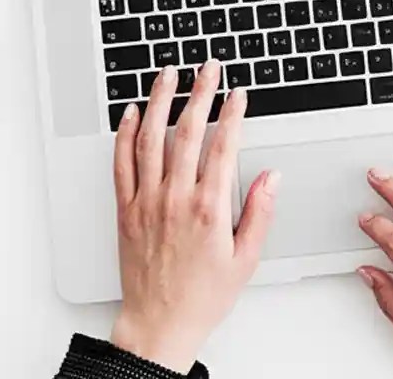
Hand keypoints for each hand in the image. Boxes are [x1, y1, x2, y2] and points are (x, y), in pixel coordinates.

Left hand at [109, 61, 277, 372]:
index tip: (238, 94)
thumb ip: (259, 212)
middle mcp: (175, 200)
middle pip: (186, 132)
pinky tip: (133, 114)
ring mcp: (147, 203)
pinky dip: (126, 135)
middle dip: (199, 93)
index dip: (232, 114)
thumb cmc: (203, 295)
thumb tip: (270, 177)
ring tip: (168, 75)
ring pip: (151, 140)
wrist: (160, 324)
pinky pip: (122, 164)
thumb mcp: (247, 258)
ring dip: (160, 101)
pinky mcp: (126, 211)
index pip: (222, 147)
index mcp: (209, 209)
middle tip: (207, 68)